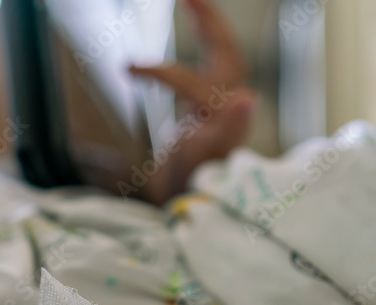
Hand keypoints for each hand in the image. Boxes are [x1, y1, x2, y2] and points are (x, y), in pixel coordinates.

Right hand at [130, 0, 256, 204]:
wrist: (188, 213)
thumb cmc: (189, 194)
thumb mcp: (199, 168)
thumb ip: (220, 135)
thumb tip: (247, 99)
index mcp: (221, 117)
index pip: (194, 80)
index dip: (162, 72)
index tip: (128, 68)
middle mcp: (225, 107)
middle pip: (224, 51)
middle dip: (206, 19)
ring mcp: (218, 109)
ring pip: (219, 57)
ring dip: (206, 28)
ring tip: (188, 2)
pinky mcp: (207, 114)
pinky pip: (207, 71)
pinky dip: (197, 50)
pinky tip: (184, 45)